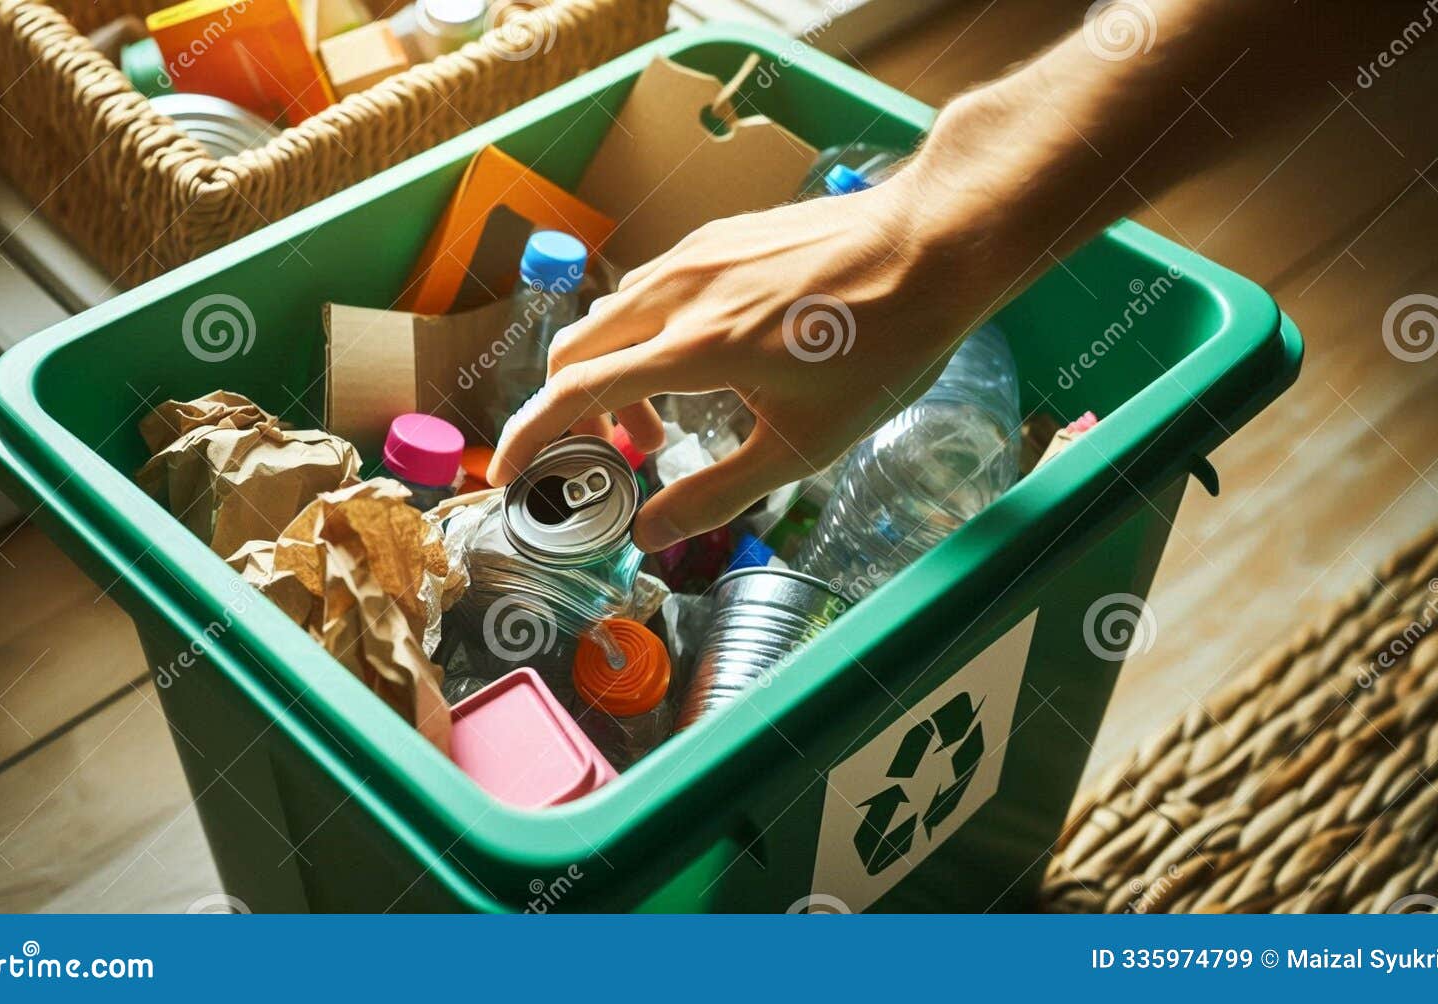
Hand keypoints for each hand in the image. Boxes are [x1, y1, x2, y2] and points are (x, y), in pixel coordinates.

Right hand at [488, 172, 1001, 552]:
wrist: (931, 245)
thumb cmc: (880, 349)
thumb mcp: (802, 444)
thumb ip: (715, 493)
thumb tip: (649, 533)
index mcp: (691, 350)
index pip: (574, 392)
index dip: (530, 436)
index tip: (506, 471)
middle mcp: (677, 294)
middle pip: (575, 348)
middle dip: (577, 408)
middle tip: (632, 451)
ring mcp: (697, 257)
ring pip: (613, 315)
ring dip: (617, 370)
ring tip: (679, 412)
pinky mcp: (720, 237)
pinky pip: (652, 288)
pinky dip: (648, 332)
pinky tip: (710, 356)